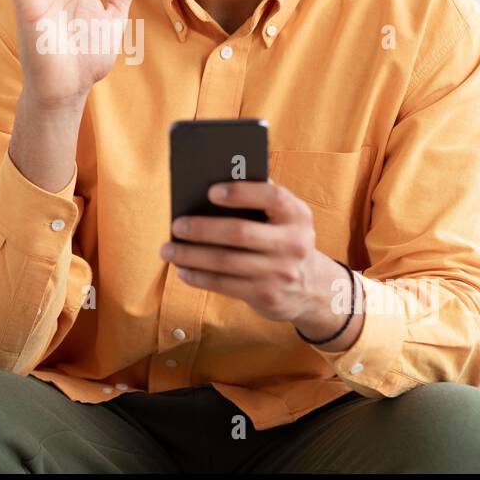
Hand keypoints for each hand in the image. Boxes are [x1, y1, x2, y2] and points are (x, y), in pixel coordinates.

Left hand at [160, 180, 331, 322]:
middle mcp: (293, 243)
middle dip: (202, 229)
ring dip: (191, 256)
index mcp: (297, 215)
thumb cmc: (282, 240)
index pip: (273, 197)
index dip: (241, 193)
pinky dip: (199, 277)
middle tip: (176, 225)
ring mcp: (280, 273)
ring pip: (226, 262)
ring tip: (168, 250)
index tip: (210, 192)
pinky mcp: (266, 296)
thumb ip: (259, 200)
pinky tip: (182, 270)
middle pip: (240, 233)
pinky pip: (224, 285)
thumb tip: (209, 184)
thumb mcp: (284, 219)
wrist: (312, 288)